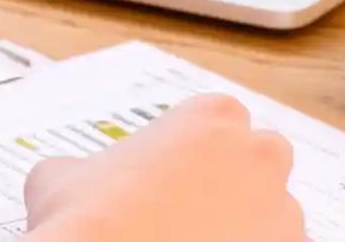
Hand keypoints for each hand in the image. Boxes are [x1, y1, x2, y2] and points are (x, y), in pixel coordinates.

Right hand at [22, 95, 304, 241]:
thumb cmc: (91, 223)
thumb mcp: (61, 176)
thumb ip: (84, 167)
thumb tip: (71, 179)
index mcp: (212, 117)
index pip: (220, 119)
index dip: (195, 148)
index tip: (174, 174)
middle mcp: (259, 156)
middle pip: (262, 159)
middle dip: (238, 180)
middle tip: (193, 210)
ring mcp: (284, 213)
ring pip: (275, 214)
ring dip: (247, 226)